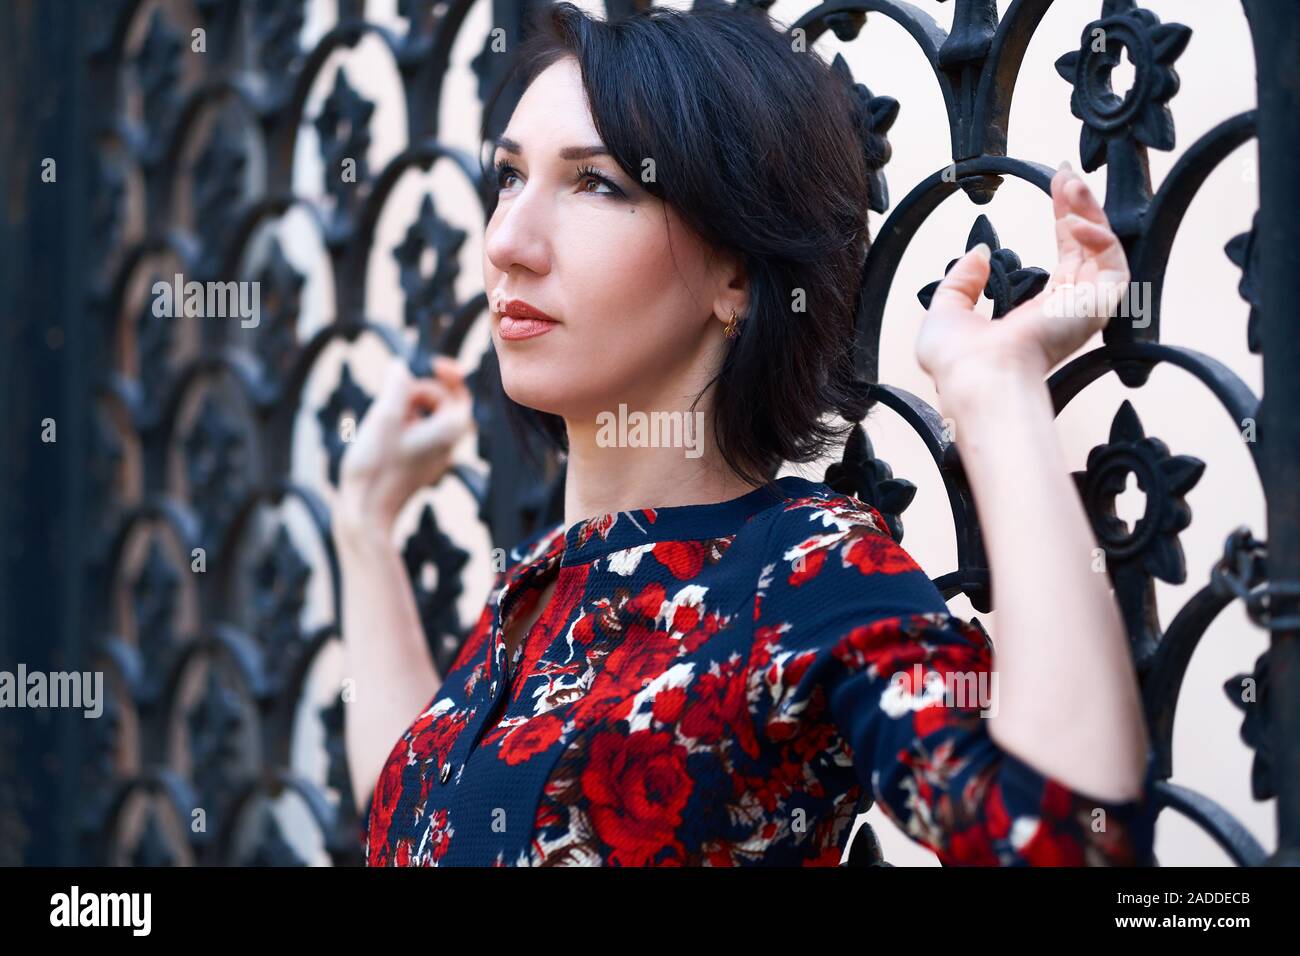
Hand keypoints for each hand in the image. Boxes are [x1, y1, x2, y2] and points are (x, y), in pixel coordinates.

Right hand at [337, 353, 472, 534]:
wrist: (366, 513)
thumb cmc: (377, 466)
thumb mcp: (385, 416)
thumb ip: (397, 386)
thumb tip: (400, 366)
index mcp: (451, 430)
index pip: (461, 393)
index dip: (448, 375)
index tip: (432, 364)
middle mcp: (449, 445)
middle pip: (440, 403)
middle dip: (416, 394)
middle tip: (391, 401)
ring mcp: (434, 457)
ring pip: (425, 418)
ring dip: (405, 409)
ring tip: (382, 420)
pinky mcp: (418, 466)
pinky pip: (415, 435)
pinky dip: (400, 427)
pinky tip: (380, 437)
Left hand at [915, 162, 1129, 403]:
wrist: (977, 377)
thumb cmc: (959, 360)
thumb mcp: (947, 309)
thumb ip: (962, 280)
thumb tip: (979, 253)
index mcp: (1041, 314)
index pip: (1065, 257)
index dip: (1064, 220)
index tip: (1057, 187)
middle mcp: (1070, 311)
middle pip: (1088, 246)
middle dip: (1080, 205)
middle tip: (1066, 173)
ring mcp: (1087, 308)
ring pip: (1104, 248)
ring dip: (1090, 211)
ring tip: (1070, 184)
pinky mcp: (1098, 306)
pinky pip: (1113, 263)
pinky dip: (1098, 236)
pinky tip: (1073, 221)